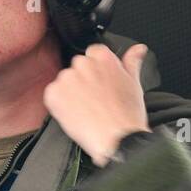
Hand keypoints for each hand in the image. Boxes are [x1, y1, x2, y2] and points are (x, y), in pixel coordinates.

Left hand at [43, 43, 149, 162]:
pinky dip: (60, 104)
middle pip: (78, 66)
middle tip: (94, 99)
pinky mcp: (54, 94)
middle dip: (83, 80)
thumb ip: (132, 63)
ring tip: (86, 109)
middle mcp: (84, 64)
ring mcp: (67, 79)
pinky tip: (75, 114)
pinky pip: (53, 95)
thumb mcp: (135, 85)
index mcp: (104, 58)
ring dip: (71, 92)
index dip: (97, 70)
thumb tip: (138, 50)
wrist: (115, 140)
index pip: (93, 53)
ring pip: (65, 80)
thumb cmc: (127, 117)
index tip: (99, 83)